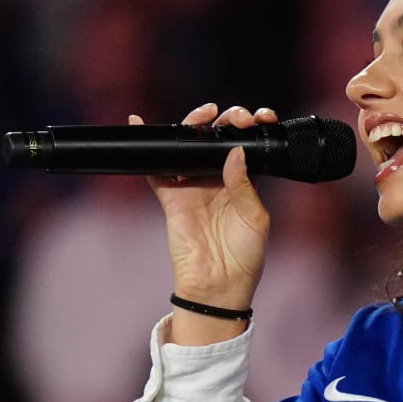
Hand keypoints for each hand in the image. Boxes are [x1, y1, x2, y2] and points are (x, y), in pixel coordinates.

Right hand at [133, 103, 277, 343]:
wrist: (219, 286)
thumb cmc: (244, 257)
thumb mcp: (255, 217)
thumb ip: (244, 183)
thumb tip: (235, 151)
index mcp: (243, 183)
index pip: (245, 146)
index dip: (251, 128)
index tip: (259, 118)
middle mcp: (217, 180)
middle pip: (217, 139)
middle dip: (227, 120)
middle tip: (236, 118)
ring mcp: (192, 186)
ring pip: (189, 145)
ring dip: (194, 124)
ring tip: (204, 114)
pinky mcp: (171, 196)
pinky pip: (157, 167)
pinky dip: (149, 146)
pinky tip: (143, 123)